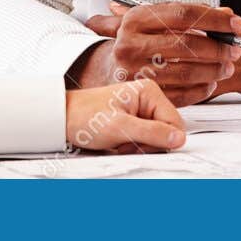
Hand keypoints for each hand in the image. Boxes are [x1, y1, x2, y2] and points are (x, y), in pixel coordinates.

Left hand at [65, 79, 185, 153]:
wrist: (62, 119)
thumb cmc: (85, 116)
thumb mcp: (120, 127)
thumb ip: (152, 133)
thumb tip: (178, 138)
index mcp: (149, 92)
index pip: (175, 123)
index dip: (162, 140)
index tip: (143, 146)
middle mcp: (148, 99)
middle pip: (166, 131)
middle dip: (149, 144)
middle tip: (126, 143)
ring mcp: (141, 111)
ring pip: (155, 138)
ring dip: (140, 147)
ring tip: (120, 142)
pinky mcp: (134, 122)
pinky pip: (144, 140)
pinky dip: (133, 147)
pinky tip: (119, 143)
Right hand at [71, 1, 240, 105]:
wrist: (102, 68)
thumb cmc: (133, 41)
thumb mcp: (154, 19)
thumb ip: (189, 14)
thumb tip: (225, 15)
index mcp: (136, 19)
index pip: (184, 14)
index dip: (215, 19)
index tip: (234, 23)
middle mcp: (131, 44)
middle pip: (187, 44)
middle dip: (218, 47)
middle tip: (234, 49)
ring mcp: (134, 71)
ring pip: (186, 71)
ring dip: (213, 70)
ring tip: (226, 66)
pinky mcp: (140, 94)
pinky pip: (179, 94)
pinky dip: (201, 89)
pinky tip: (210, 83)